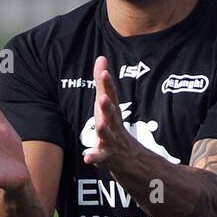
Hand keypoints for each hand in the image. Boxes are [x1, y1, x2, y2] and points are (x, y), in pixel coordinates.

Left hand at [82, 56, 135, 170]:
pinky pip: (100, 158)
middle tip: (102, 98)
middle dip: (108, 106)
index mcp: (113, 111)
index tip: (104, 73)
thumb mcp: (107, 103)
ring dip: (104, 131)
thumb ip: (102, 83)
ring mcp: (111, 141)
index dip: (108, 85)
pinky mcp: (106, 156)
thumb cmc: (113, 125)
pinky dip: (95, 158)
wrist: (129, 158)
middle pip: (112, 114)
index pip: (111, 96)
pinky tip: (88, 158)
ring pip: (108, 136)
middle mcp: (113, 125)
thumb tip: (101, 58)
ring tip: (100, 125)